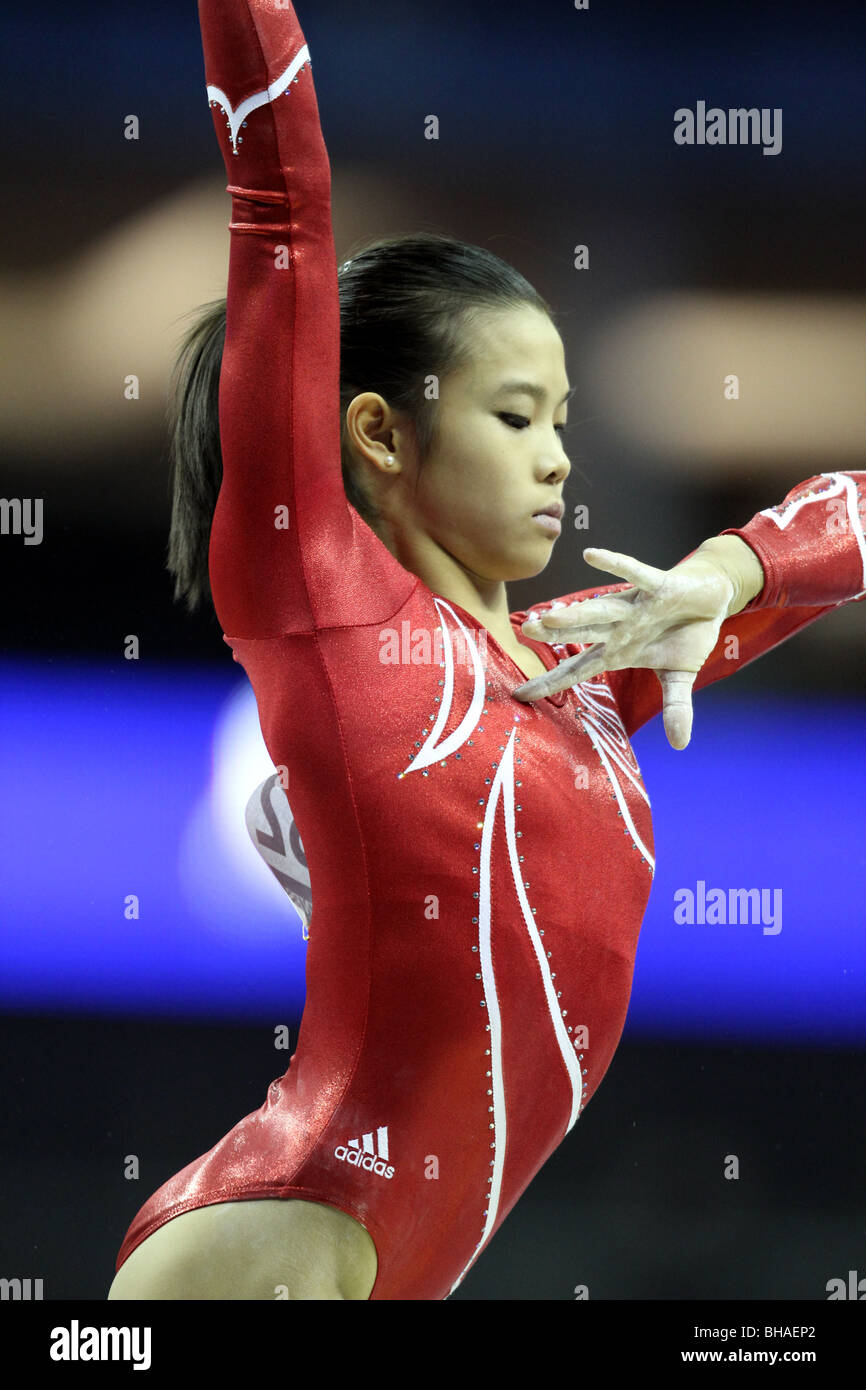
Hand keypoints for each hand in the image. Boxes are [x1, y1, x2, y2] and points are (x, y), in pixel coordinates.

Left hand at [512, 547, 735, 748]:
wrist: (711, 599)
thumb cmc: (687, 635)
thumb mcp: (681, 677)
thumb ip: (676, 708)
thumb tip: (680, 745)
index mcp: (618, 651)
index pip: (576, 670)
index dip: (550, 682)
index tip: (519, 695)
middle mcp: (618, 627)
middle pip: (579, 633)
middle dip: (552, 634)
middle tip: (524, 631)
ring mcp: (634, 606)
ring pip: (599, 609)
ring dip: (576, 613)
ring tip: (548, 616)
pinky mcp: (657, 586)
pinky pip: (634, 573)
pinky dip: (614, 564)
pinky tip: (590, 555)